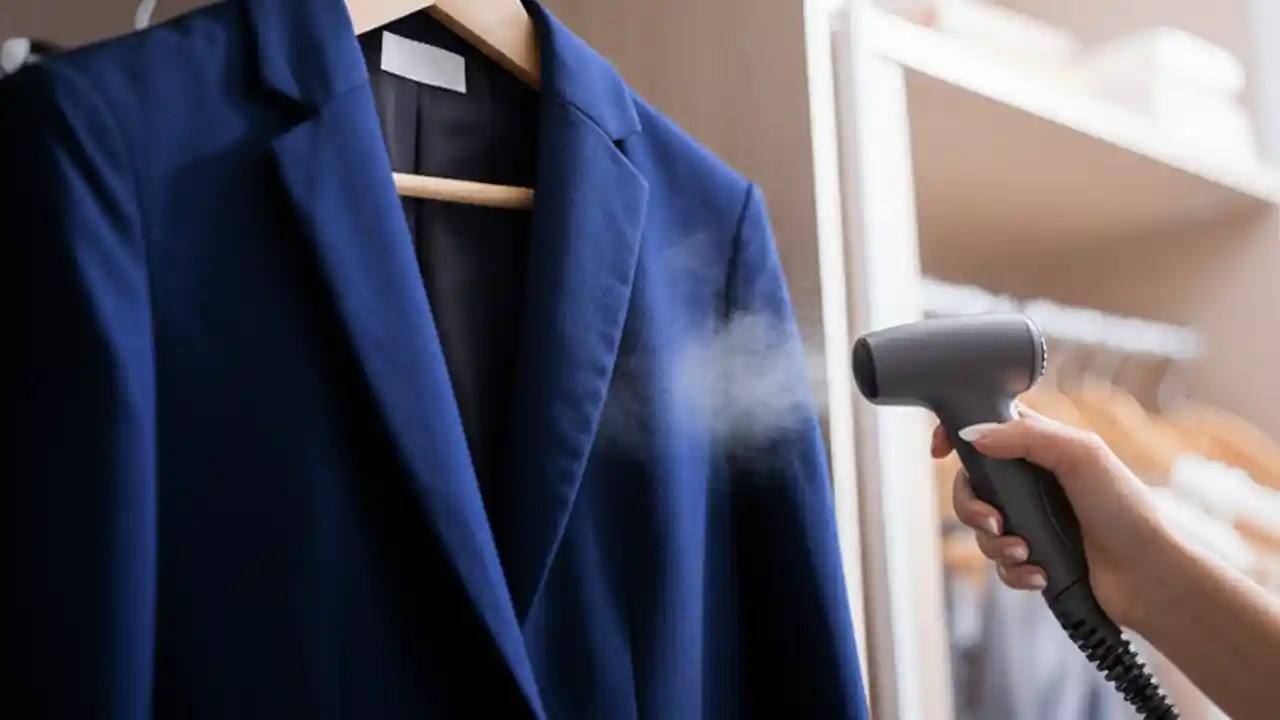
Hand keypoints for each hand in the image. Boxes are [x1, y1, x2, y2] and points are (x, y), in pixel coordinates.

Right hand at [933, 406, 1167, 627]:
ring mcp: (1032, 521)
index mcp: (1041, 448)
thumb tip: (971, 435)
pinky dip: (1015, 571)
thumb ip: (1025, 435)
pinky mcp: (1035, 558)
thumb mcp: (1080, 454)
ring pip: (981, 530)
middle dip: (972, 507)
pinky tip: (1039, 573)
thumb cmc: (1124, 508)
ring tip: (1027, 552)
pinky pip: (1001, 565)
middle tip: (993, 522)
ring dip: (997, 545)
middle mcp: (1031, 483)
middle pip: (970, 486)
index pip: (985, 430)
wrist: (1148, 573)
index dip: (956, 436)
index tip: (941, 450)